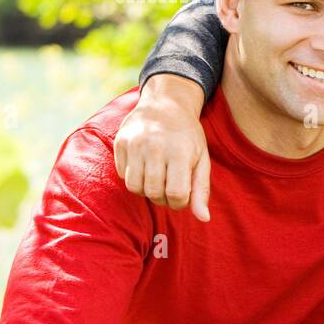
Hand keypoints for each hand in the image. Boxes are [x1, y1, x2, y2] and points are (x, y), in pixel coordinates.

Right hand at [113, 74, 210, 220]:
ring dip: (147, 191)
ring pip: (135, 187)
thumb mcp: (202, 159)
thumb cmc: (188, 136)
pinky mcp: (120, 143)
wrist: (165, 105)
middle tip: (170, 188)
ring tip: (157, 180)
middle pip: (154, 193)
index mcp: (179, 152)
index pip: (176, 193)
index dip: (179, 202)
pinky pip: (123, 176)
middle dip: (163, 199)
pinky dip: (134, 179)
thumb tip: (203, 219)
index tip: (182, 195)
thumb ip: (201, 190)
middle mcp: (155, 147)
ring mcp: (134, 144)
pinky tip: (145, 168)